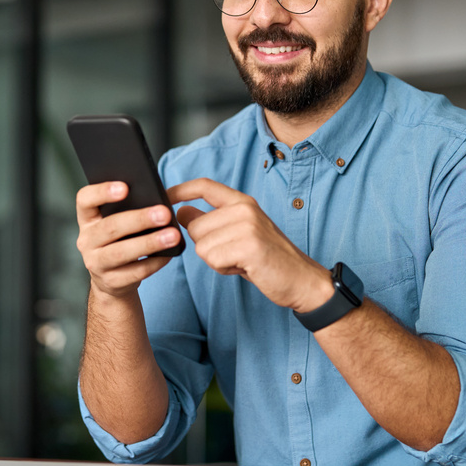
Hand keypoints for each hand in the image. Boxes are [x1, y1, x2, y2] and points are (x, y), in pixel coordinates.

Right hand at [75, 181, 178, 299]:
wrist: (111, 279)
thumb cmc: (120, 240)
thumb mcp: (118, 222)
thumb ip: (131, 208)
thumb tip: (161, 199)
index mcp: (88, 218)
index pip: (85, 200)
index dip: (102, 192)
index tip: (125, 187)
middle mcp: (87, 240)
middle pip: (110, 227)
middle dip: (139, 219)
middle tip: (164, 213)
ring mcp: (96, 263)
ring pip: (121, 252)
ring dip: (149, 243)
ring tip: (173, 235)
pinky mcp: (110, 282)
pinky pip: (135, 271)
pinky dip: (154, 262)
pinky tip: (169, 254)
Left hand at [168, 178, 331, 311]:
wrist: (301, 279)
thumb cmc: (267, 258)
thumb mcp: (238, 233)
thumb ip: (212, 221)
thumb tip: (182, 212)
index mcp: (242, 201)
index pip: (204, 186)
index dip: (180, 189)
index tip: (164, 195)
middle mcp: (244, 208)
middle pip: (196, 226)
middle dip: (207, 247)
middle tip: (233, 254)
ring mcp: (248, 225)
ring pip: (202, 245)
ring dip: (216, 260)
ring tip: (241, 260)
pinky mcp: (249, 245)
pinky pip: (213, 259)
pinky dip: (224, 269)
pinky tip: (244, 267)